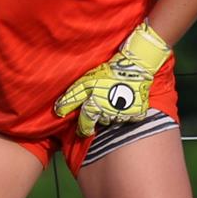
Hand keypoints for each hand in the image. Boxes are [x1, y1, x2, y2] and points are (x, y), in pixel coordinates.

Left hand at [54, 22, 172, 136]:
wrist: (135, 66)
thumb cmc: (108, 72)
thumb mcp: (86, 81)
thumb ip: (72, 97)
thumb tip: (58, 111)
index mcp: (96, 106)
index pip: (86, 124)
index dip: (83, 129)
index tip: (83, 131)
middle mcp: (109, 113)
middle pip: (101, 121)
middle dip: (100, 114)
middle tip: (103, 102)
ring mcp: (125, 114)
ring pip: (115, 120)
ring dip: (113, 112)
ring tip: (115, 97)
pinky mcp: (138, 113)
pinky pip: (130, 118)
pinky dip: (128, 112)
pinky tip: (126, 101)